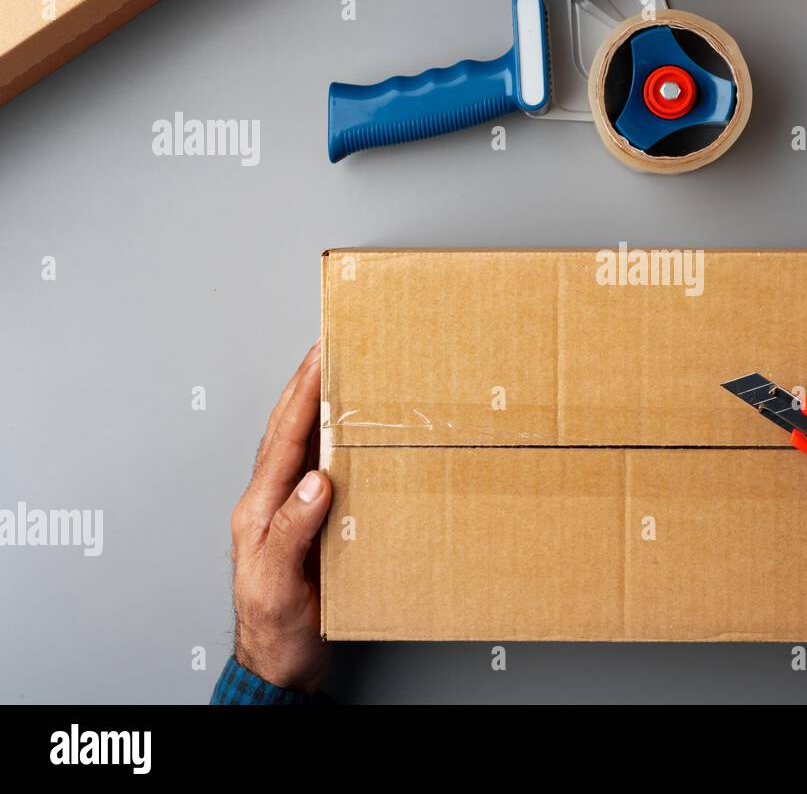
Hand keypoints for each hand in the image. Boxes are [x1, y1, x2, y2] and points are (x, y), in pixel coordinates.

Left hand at [229, 339, 331, 691]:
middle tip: (330, 343)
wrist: (278, 664)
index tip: (321, 353)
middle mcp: (269, 503)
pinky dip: (328, 438)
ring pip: (298, 444)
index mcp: (258, 509)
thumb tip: (315, 481)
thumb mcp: (278, 583)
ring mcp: (286, 511)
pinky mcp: (306, 523)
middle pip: (286, 429)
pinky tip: (347, 429)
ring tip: (338, 370)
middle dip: (306, 382)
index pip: (283, 438)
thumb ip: (293, 530)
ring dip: (315, 403)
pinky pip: (315, 468)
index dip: (303, 392)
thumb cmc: (275, 629)